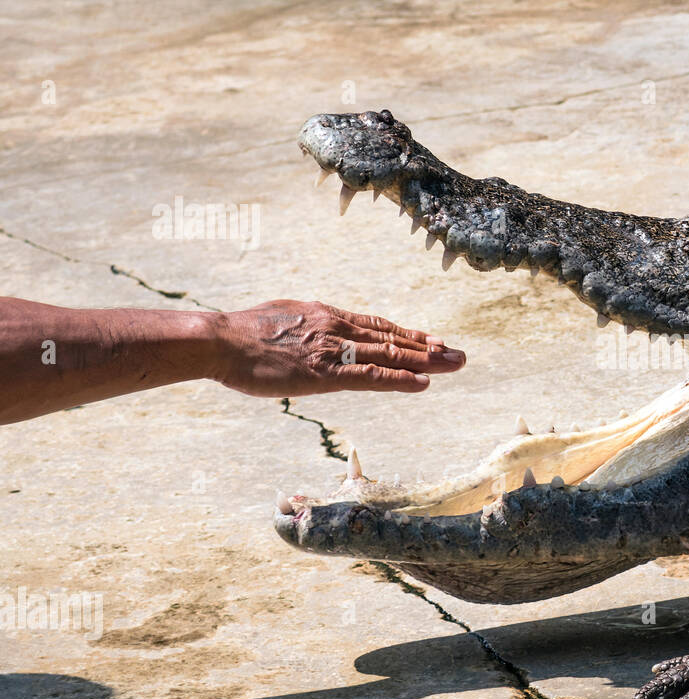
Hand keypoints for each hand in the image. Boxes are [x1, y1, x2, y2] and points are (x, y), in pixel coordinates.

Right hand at [212, 300, 463, 396]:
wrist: (220, 340)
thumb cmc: (241, 335)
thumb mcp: (282, 322)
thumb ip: (305, 329)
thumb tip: (311, 336)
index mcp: (326, 316)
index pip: (377, 325)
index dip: (408, 334)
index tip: (433, 340)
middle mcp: (337, 328)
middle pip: (392, 338)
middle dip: (429, 347)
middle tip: (458, 353)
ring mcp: (333, 350)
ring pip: (390, 355)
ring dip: (427, 361)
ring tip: (455, 364)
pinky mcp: (325, 373)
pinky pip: (371, 376)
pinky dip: (400, 379)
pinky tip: (423, 383)